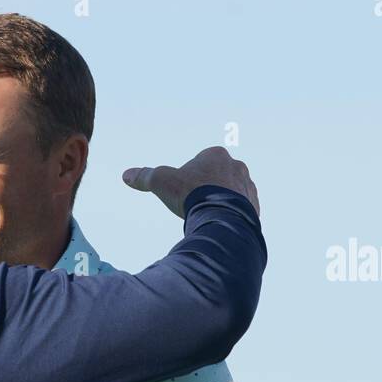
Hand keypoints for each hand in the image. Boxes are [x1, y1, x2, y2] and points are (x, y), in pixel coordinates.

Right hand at [123, 146, 259, 218]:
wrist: (222, 218)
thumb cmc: (192, 195)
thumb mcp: (162, 182)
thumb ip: (146, 176)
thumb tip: (126, 175)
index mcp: (216, 155)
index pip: (198, 163)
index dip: (186, 179)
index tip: (182, 193)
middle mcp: (236, 166)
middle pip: (214, 178)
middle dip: (204, 190)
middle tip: (193, 206)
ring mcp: (248, 186)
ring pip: (228, 194)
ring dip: (218, 203)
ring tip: (206, 217)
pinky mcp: (255, 207)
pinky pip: (240, 211)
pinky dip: (230, 217)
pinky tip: (218, 225)